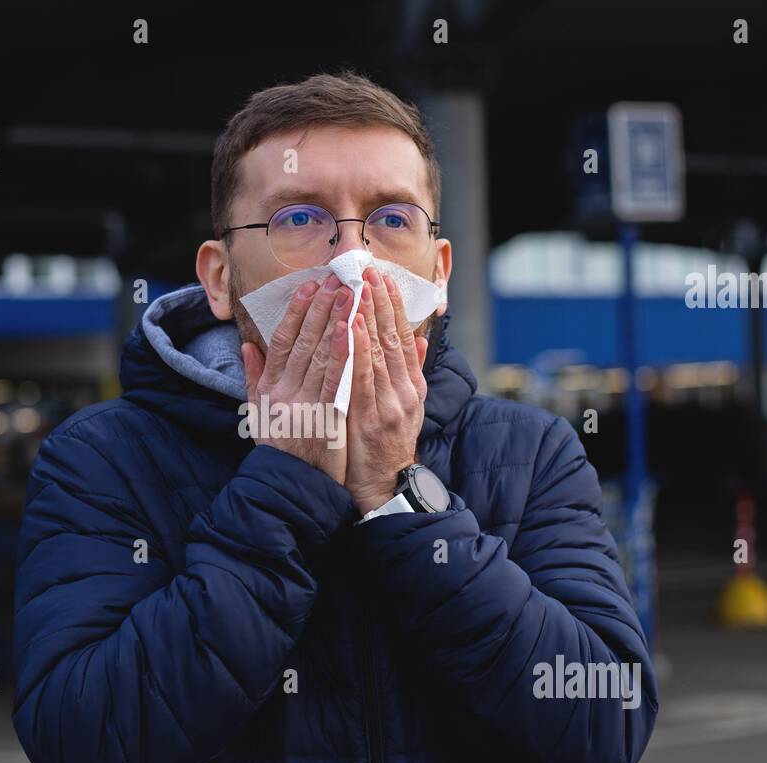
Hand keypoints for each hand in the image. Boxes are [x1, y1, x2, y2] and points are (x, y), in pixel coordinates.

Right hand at [241, 274, 352, 484]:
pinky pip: (335, 380)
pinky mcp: (324, 418)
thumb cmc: (280, 450)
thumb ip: (254, 379)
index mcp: (269, 388)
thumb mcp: (259, 414)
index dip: (296, 312)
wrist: (289, 488)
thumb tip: (246, 346)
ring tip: (349, 294)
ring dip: (335, 321)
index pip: (282, 341)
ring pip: (320, 354)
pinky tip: (351, 331)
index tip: (309, 286)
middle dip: (320, 307)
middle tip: (336, 278)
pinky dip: (342, 353)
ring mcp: (304, 405)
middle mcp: (283, 392)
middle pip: (303, 341)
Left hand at [344, 267, 428, 513]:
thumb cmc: (382, 446)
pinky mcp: (374, 418)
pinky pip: (364, 377)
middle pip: (393, 338)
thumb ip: (408, 372)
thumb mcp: (403, 408)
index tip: (381, 277)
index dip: (393, 306)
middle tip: (368, 271)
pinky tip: (349, 327)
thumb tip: (416, 337)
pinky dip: (357, 350)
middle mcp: (406, 391)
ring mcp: (392, 404)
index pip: (402, 337)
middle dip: (380, 302)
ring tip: (359, 288)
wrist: (382, 488)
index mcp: (411, 386)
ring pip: (380, 353)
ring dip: (369, 318)